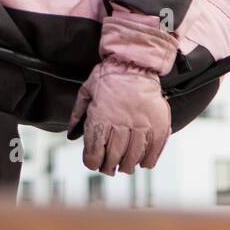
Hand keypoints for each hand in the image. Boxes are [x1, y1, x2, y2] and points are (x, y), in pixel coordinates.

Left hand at [67, 10, 178, 174]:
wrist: (135, 61)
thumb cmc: (109, 75)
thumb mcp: (87, 90)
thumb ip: (78, 113)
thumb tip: (71, 132)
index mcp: (101, 115)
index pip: (95, 149)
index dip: (93, 162)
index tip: (93, 164)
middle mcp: (121, 122)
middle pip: (114, 156)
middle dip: (109, 166)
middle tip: (109, 169)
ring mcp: (141, 123)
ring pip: (134, 155)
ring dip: (128, 165)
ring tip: (125, 167)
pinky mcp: (158, 122)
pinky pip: (154, 148)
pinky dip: (149, 159)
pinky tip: (144, 162)